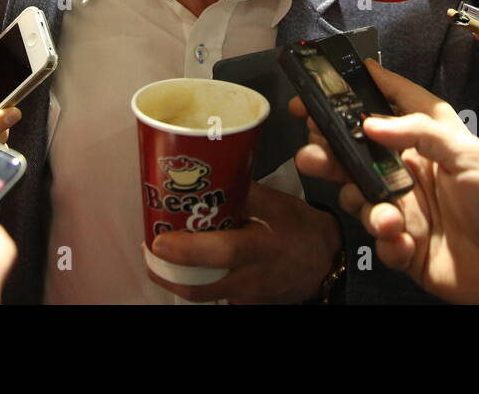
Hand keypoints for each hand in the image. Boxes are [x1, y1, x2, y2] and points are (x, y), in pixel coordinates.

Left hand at [144, 184, 341, 303]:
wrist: (329, 264)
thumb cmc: (303, 229)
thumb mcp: (279, 204)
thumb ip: (245, 192)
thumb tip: (211, 173)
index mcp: (261, 247)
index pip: (219, 253)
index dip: (186, 250)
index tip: (157, 240)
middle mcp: (252, 278)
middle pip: (201, 287)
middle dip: (168, 274)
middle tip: (149, 253)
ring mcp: (249, 297)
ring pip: (205, 295)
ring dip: (179, 280)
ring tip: (161, 259)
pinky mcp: (248, 304)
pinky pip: (218, 295)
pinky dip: (201, 282)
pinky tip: (193, 266)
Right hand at [293, 60, 478, 303]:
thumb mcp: (471, 156)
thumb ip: (421, 133)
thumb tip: (372, 123)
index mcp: (431, 140)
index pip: (394, 103)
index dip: (366, 86)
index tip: (332, 75)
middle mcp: (411, 170)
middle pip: (357, 151)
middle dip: (330, 149)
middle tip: (313, 152)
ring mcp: (406, 207)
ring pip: (359, 196)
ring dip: (364, 204)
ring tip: (388, 217)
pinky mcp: (405, 244)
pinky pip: (380, 239)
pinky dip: (388, 241)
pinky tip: (404, 243)